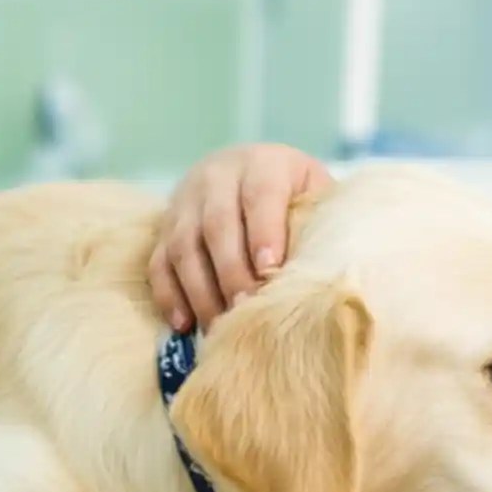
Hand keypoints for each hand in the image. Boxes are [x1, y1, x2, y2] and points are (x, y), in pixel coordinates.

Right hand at [149, 143, 332, 331]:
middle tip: (246, 308)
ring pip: (183, 246)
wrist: (248, 166)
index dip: (264, 232)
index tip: (269, 269)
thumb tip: (332, 270)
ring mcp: (185, 202)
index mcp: (263, 165)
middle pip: (217, 226)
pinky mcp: (164, 227)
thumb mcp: (315, 191)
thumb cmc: (295, 191)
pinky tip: (185, 324)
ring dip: (200, 290)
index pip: (260, 196)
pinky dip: (169, 294)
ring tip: (221, 326)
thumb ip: (320, 219)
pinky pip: (159, 262)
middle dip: (232, 271)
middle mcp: (217, 177)